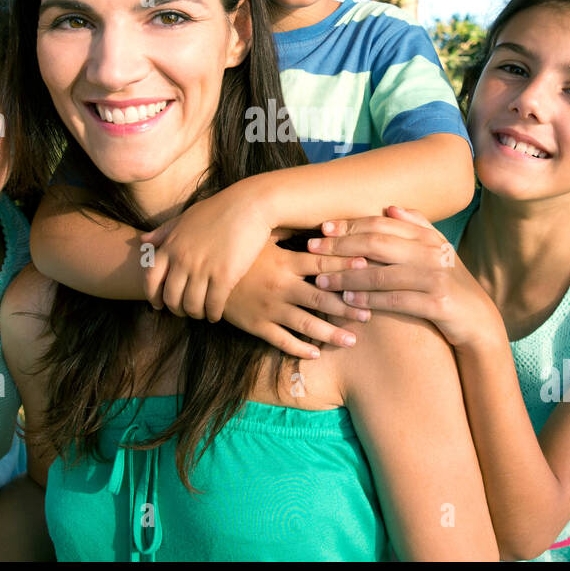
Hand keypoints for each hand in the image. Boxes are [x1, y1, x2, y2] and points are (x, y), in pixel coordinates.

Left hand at [141, 183, 273, 321]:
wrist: (249, 205)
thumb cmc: (218, 209)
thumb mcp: (186, 218)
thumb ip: (163, 232)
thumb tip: (143, 241)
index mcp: (171, 245)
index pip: (151, 279)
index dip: (153, 296)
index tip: (159, 305)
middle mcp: (183, 259)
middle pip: (171, 297)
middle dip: (177, 309)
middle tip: (186, 311)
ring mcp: (203, 268)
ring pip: (192, 305)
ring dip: (196, 314)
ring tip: (202, 313)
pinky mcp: (224, 276)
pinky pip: (213, 305)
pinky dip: (213, 314)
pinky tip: (216, 314)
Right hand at [222, 230, 371, 358]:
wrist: (200, 275)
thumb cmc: (235, 252)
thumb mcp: (261, 238)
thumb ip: (288, 231)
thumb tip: (311, 217)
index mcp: (284, 261)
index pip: (322, 262)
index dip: (346, 265)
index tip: (368, 268)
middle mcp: (280, 286)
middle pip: (321, 297)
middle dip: (347, 307)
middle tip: (369, 314)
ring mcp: (269, 308)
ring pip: (306, 324)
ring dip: (331, 333)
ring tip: (352, 340)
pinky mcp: (256, 325)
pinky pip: (281, 340)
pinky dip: (299, 348)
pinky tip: (316, 353)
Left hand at [310, 206, 503, 349]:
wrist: (479, 321)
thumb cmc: (449, 284)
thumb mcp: (438, 252)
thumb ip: (417, 226)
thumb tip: (391, 206)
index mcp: (428, 236)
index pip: (382, 223)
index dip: (350, 224)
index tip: (323, 228)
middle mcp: (433, 252)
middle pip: (377, 243)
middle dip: (340, 246)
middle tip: (312, 249)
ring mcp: (437, 277)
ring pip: (382, 273)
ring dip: (347, 277)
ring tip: (321, 280)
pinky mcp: (439, 303)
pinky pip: (395, 300)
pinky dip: (368, 300)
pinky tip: (347, 301)